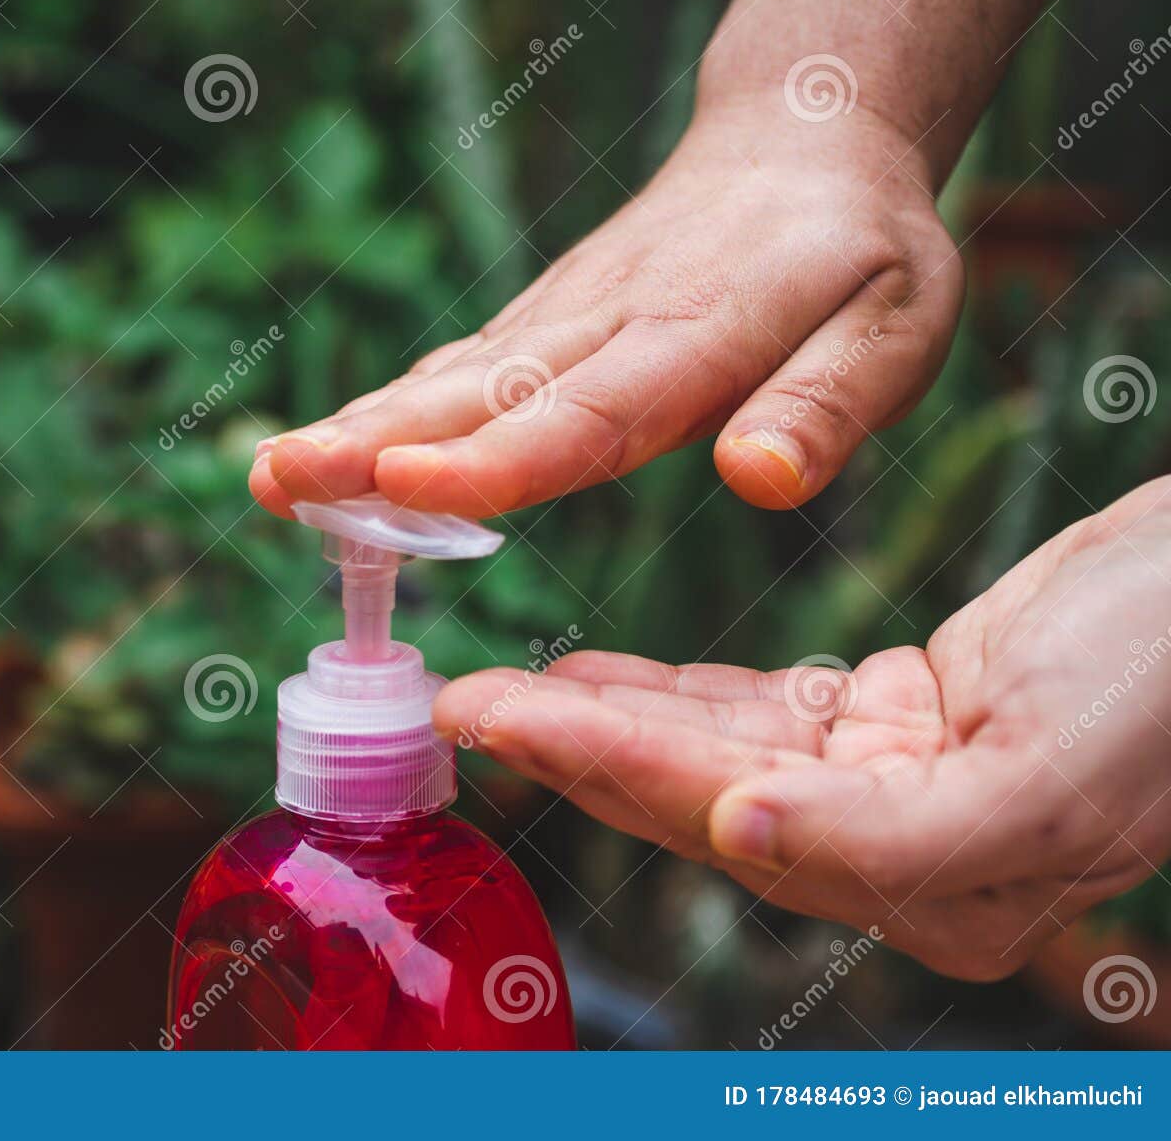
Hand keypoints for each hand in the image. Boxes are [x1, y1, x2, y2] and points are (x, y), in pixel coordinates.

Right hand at [251, 98, 963, 516]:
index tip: (403, 486)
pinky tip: (330, 452)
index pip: (589, 409)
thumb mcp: (898, 326)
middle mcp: (611, 319)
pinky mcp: (543, 318)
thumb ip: (826, 404)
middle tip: (279, 482)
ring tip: (270, 476)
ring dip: (357, 428)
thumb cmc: (859, 252)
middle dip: (374, 444)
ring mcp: (564, 315)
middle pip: (484, 390)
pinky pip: (459, 368)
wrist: (799, 145)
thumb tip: (755, 478)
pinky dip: (389, 410)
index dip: (496, 458)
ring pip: (452, 377)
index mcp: (701, 328)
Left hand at [433, 479, 1170, 979]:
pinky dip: (666, 690)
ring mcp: (880, 787)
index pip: (719, 823)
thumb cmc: (1166, 678)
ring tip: (500, 685)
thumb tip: (741, 843)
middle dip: (570, 744)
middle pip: (692, 792)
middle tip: (461, 701)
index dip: (598, 766)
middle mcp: (888, 853)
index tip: (495, 717)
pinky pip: (748, 709)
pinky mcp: (883, 723)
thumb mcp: (1046, 779)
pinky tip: (592, 673)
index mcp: (928, 890)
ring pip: (706, 748)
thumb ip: (891, 842)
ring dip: (601, 714)